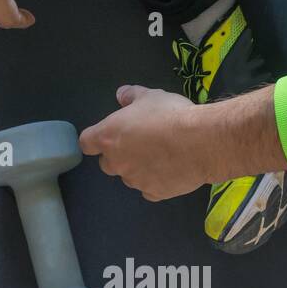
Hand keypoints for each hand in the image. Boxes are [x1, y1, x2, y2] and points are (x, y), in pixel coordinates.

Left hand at [79, 85, 286, 200]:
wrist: (200, 143)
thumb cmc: (170, 115)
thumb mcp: (150, 96)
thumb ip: (132, 95)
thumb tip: (121, 94)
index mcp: (109, 136)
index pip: (86, 143)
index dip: (94, 140)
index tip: (106, 137)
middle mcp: (117, 162)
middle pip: (106, 164)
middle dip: (118, 156)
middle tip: (139, 144)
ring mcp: (135, 180)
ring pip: (129, 177)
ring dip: (138, 169)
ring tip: (161, 156)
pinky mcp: (154, 193)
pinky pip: (149, 189)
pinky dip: (155, 182)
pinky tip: (170, 171)